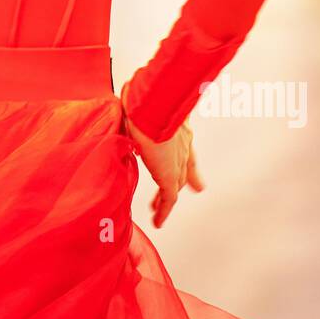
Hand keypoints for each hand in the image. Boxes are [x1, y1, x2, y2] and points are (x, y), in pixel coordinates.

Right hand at [122, 105, 203, 228]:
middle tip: (193, 189)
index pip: (185, 148)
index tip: (193, 167)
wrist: (152, 107)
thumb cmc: (145, 99)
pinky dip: (164, 211)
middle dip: (184, 181)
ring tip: (159, 211)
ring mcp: (176, 162)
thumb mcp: (141, 104)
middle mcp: (181, 146)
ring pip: (174, 186)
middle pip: (184, 170)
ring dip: (166, 199)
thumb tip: (126, 97)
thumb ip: (137, 106)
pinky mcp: (169, 176)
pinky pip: (169, 199)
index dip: (187, 158)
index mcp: (177, 129)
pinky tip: (158, 221)